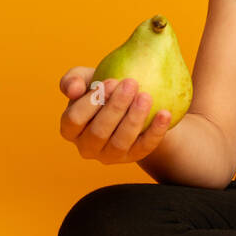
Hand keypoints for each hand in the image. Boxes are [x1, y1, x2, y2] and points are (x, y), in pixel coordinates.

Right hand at [59, 65, 173, 165]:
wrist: (129, 103)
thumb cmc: (103, 89)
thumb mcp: (87, 79)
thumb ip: (73, 79)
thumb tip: (74, 89)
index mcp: (70, 129)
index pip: (75, 119)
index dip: (91, 102)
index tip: (111, 81)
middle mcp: (86, 147)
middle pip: (98, 132)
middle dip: (115, 107)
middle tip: (131, 83)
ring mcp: (109, 156)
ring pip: (120, 143)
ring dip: (134, 119)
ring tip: (146, 96)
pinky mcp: (132, 157)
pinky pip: (144, 147)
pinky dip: (156, 131)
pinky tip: (164, 113)